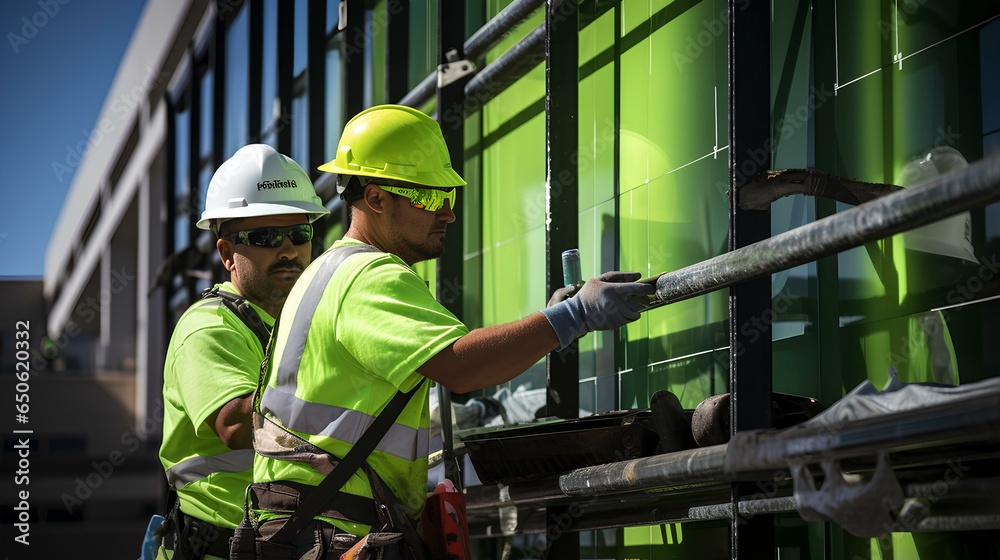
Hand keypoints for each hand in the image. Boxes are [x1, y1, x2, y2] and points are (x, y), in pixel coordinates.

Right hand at [540, 271, 654, 348]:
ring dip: (635, 308)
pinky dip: (629, 315)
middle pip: (643, 302)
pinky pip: (631, 319)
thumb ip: (620, 276)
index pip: (640, 289)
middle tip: (637, 296)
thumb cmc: (589, 293)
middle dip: (643, 298)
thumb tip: (639, 276)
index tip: (649, 288)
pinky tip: (620, 311)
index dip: (648, 288)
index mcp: (614, 290)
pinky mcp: (617, 324)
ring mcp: (618, 316)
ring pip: (638, 312)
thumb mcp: (600, 279)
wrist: (578, 314)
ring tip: (625, 304)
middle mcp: (618, 304)